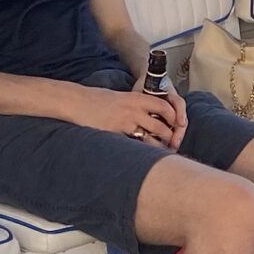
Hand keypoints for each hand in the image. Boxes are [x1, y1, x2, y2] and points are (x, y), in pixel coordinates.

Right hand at [66, 84, 183, 145]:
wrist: (77, 101)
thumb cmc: (96, 99)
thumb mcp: (120, 97)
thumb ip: (135, 105)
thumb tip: (147, 114)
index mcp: (136, 98)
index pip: (164, 106)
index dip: (174, 117)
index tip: (176, 125)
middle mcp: (134, 110)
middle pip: (161, 125)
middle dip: (169, 137)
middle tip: (171, 145)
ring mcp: (125, 122)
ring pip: (150, 138)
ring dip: (157, 147)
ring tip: (161, 154)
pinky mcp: (115, 133)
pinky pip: (133, 145)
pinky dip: (140, 151)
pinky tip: (142, 157)